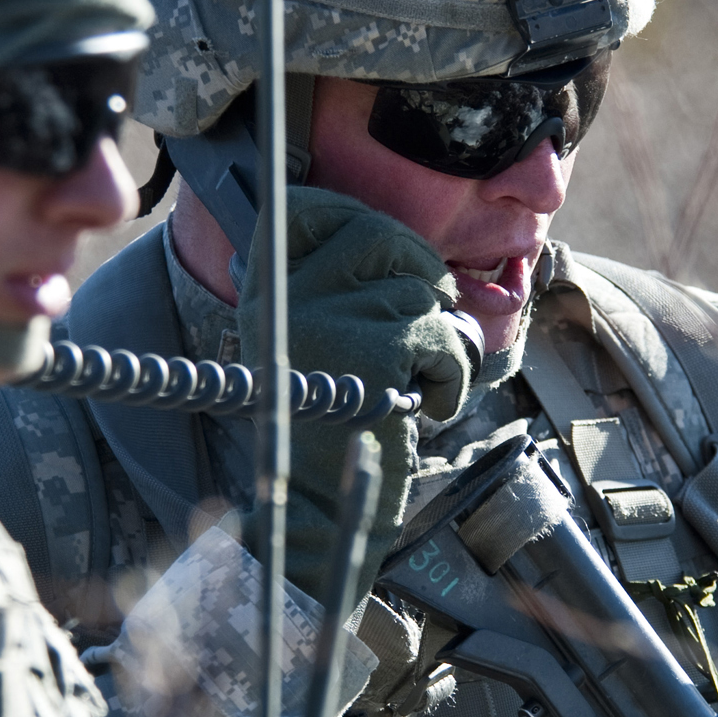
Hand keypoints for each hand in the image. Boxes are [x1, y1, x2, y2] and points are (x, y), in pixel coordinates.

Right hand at [240, 187, 475, 593]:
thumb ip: (332, 288)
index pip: (307, 207)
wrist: (321, 509)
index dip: (357, 219)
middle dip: (421, 272)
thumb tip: (388, 240)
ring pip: (423, 290)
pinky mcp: (373, 352)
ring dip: (441, 339)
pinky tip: (426, 405)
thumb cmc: (329, 429)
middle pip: (380, 234)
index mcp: (266, 290)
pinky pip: (442, 334)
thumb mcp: (308, 344)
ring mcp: (327, 320)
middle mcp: (287, 295)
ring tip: (417, 383)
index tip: (383, 254)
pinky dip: (451, 374)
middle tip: (426, 322)